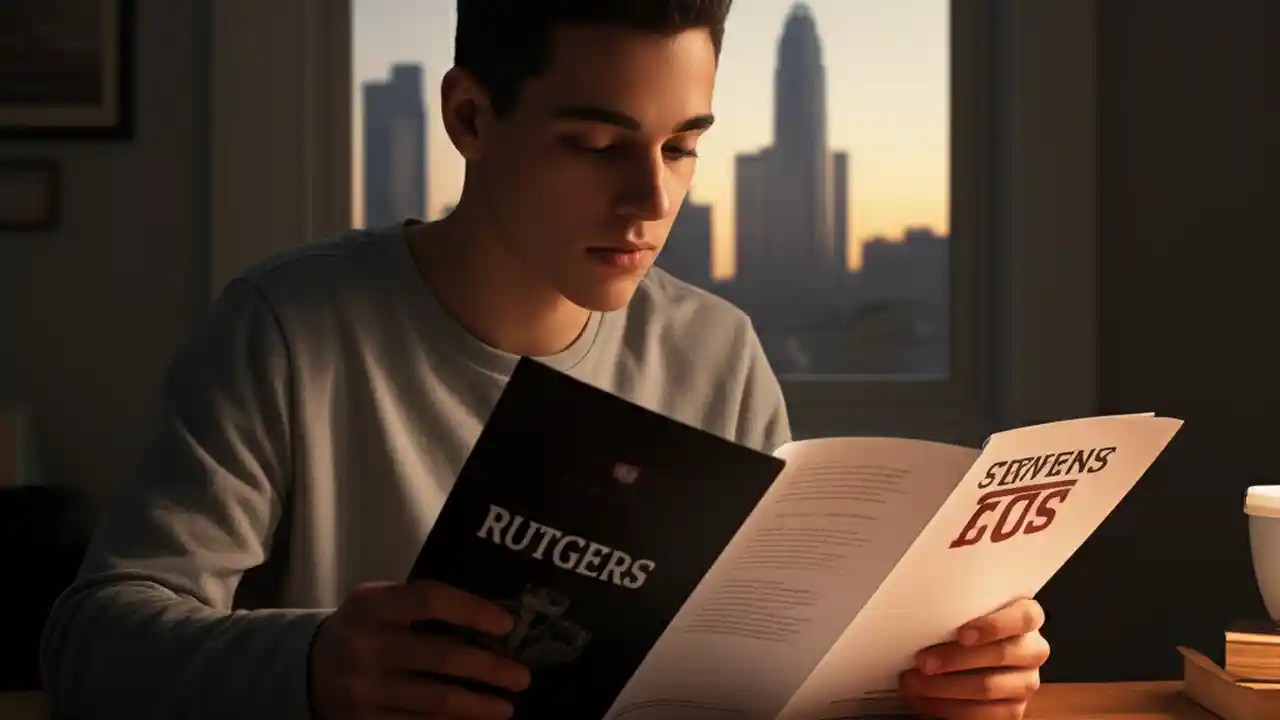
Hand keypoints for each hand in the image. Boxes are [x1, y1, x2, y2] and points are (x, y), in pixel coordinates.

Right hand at [309, 580, 530, 719]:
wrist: (307, 668)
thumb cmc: (363, 628)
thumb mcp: (380, 603)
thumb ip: (421, 604)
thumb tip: (492, 620)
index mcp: (371, 604)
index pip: (431, 599)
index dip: (474, 610)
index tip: (507, 624)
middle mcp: (364, 645)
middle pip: (441, 656)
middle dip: (489, 668)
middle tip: (522, 677)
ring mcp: (362, 689)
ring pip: (435, 699)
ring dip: (478, 705)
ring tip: (506, 707)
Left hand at [899, 597, 1049, 719]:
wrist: (972, 660)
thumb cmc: (965, 627)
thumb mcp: (966, 612)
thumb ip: (958, 609)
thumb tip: (920, 611)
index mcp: (1027, 617)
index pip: (1024, 618)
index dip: (994, 626)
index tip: (962, 634)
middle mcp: (1033, 650)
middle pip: (1001, 654)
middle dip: (955, 659)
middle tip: (923, 662)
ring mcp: (1026, 681)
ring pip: (989, 687)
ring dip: (945, 687)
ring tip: (914, 683)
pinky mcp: (1014, 709)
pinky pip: (984, 714)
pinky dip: (949, 708)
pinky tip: (927, 701)